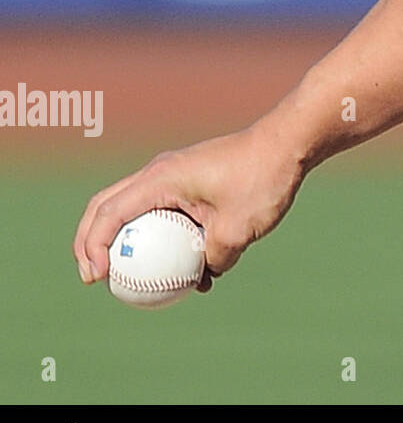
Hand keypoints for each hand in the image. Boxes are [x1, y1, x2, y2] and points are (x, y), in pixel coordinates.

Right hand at [73, 123, 303, 292]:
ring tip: (133, 279)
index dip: (92, 247)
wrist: (290, 143)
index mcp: (160, 179)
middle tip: (94, 277)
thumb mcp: (238, 230)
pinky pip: (166, 211)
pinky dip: (165, 237)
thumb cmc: (263, 179)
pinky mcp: (193, 181)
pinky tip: (192, 270)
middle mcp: (160, 173)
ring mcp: (175, 175)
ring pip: (135, 209)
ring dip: (129, 240)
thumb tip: (202, 277)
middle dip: (91, 242)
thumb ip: (213, 259)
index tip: (97, 278)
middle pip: (106, 206)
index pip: (108, 213)